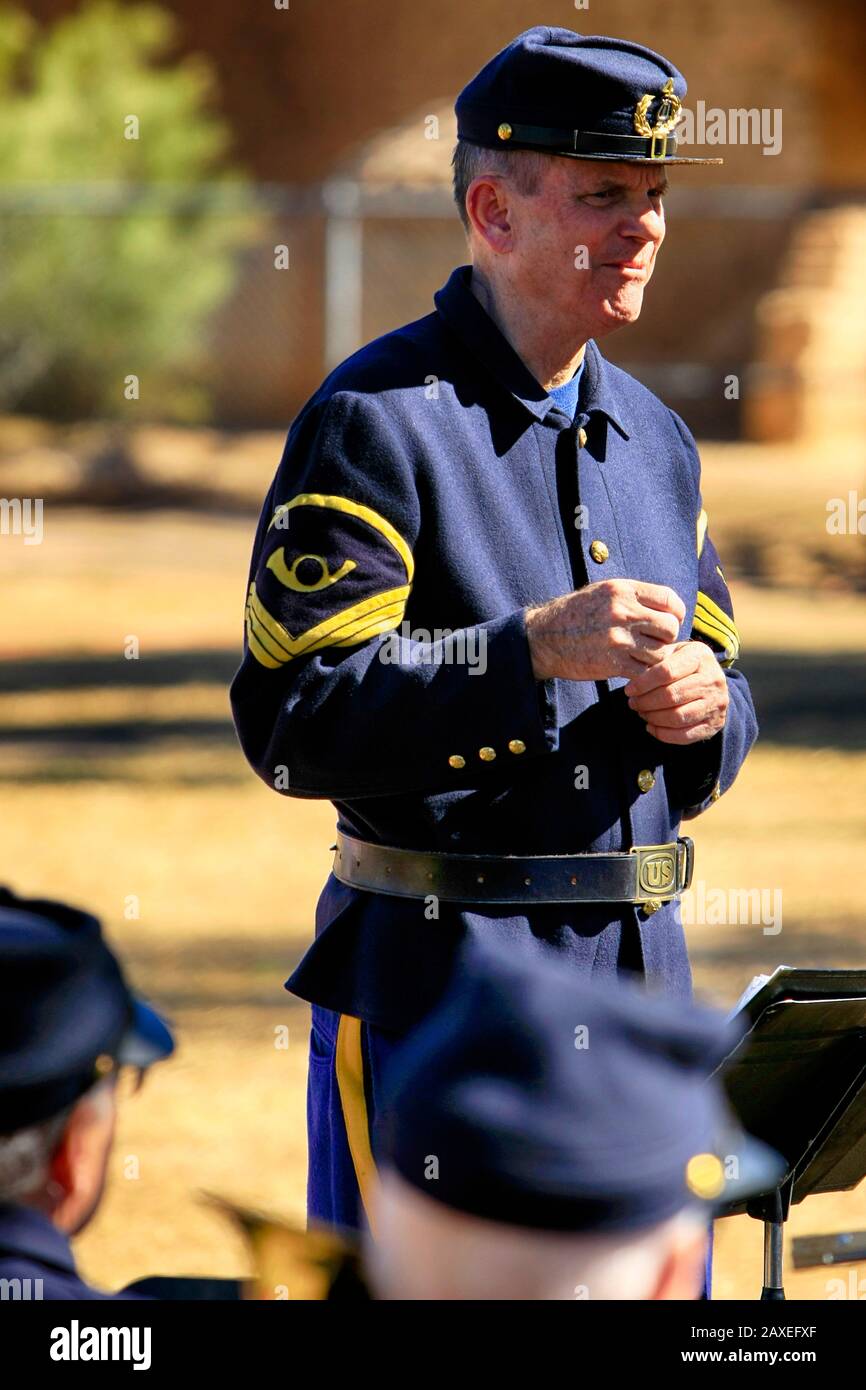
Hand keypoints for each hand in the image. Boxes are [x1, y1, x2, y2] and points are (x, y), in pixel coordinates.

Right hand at [525, 579, 685, 681]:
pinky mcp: (612, 663)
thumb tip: (667, 608)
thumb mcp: (603, 591)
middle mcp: (622, 611)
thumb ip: (634, 596)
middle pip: (670, 628)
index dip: (676, 613)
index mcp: (622, 590)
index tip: (669, 621)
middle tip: (656, 643)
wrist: (543, 638)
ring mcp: (618, 638)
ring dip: (656, 659)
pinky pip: (645, 672)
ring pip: (660, 653)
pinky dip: (645, 675)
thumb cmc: (575, 614)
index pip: (669, 599)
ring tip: (644, 658)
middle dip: (668, 638)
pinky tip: (635, 672)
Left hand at [623, 640, 728, 743]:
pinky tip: (651, 726)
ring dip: (653, 718)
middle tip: (633, 703)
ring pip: (677, 717)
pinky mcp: (714, 724)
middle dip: (646, 702)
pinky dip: (663, 734)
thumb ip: (654, 660)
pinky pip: (684, 735)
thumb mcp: (672, 653)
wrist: (712, 682)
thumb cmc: (683, 665)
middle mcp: (713, 679)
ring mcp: (716, 703)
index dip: (643, 684)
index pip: (666, 672)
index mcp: (700, 656)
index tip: (629, 690)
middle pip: (671, 695)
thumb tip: (630, 672)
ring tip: (642, 713)